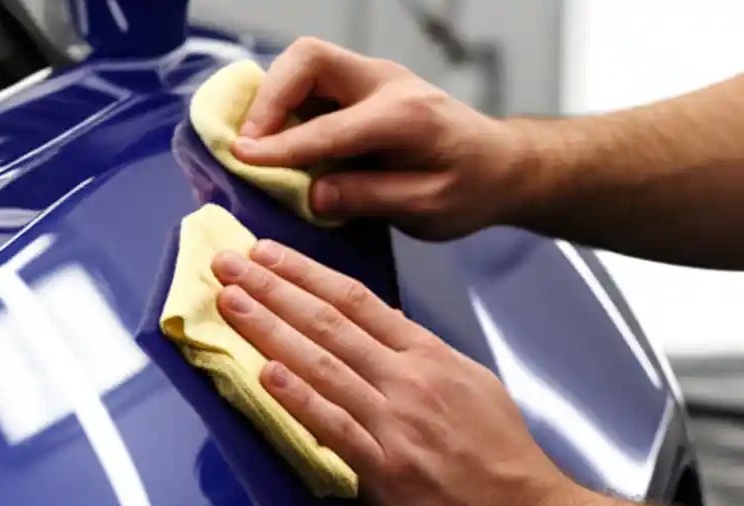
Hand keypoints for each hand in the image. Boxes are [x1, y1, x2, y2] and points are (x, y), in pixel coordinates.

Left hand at [210, 240, 587, 505]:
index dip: (306, 273)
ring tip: (230, 302)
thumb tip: (382, 326)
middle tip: (228, 261)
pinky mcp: (386, 468)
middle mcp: (410, 379)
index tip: (267, 252)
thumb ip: (423, 357)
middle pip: (330, 321)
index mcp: (429, 356)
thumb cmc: (502, 459)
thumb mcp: (471, 386)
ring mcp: (397, 421)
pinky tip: (266, 372)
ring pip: (323, 363)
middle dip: (273, 287)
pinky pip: (334, 425)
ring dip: (270, 329)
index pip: (357, 300)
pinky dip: (299, 397)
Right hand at [233, 38, 531, 239]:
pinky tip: (277, 140)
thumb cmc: (471, 189)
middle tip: (247, 144)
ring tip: (256, 144)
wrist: (501, 164)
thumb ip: (370, 198)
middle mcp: (386, 83)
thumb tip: (312, 194)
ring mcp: (372, 79)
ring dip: (271, 99)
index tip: (242, 160)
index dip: (281, 146)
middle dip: (268, 97)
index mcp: (406, 117)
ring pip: (304, 63)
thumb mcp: (429, 209)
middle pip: (309, 58)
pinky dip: (284, 105)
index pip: (330, 128)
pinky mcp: (360, 86)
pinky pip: (310, 82)